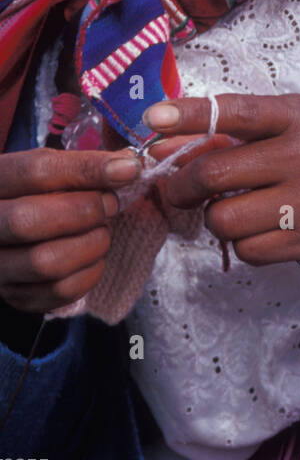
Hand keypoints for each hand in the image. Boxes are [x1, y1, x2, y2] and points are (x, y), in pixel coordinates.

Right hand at [0, 147, 141, 313]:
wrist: (11, 230)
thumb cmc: (36, 193)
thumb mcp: (47, 170)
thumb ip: (81, 165)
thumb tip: (127, 165)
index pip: (35, 171)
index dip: (87, 169)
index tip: (127, 169)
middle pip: (28, 221)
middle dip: (84, 211)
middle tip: (110, 204)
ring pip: (44, 263)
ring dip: (90, 245)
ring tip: (102, 231)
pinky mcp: (14, 294)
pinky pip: (56, 293)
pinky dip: (88, 274)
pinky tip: (95, 257)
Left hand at [142, 93, 299, 264]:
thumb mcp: (291, 116)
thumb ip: (229, 129)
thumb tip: (164, 143)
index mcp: (294, 117)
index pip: (234, 112)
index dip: (190, 114)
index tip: (154, 117)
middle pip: (215, 174)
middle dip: (183, 184)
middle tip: (179, 186)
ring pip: (225, 220)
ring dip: (214, 216)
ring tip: (228, 205)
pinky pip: (248, 252)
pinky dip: (241, 241)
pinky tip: (256, 226)